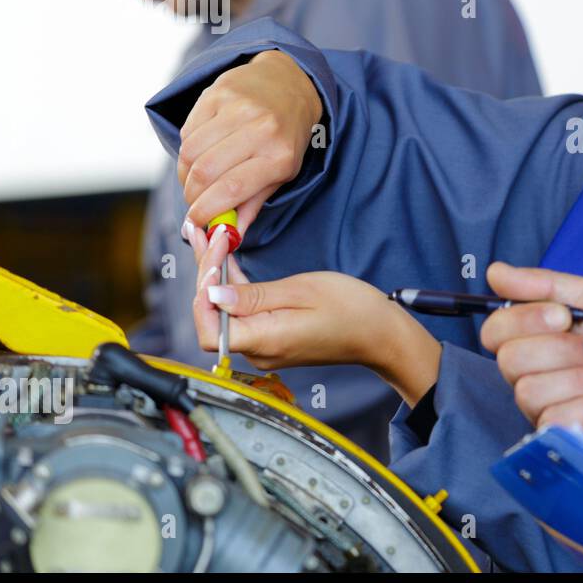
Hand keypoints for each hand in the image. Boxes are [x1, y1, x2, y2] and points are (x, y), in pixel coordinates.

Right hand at [178, 49, 322, 235]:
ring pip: (191, 151)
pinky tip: (201, 150)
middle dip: (192, 194)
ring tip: (195, 177)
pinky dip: (188, 148)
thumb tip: (230, 236)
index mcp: (280, 155)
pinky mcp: (217, 93)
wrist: (288, 83)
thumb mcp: (282, 172)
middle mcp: (261, 128)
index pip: (233, 188)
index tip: (195, 220)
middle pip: (206, 171)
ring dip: (186, 172)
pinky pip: (188, 130)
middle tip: (193, 201)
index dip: (207, 209)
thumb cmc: (286, 136)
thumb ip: (254, 204)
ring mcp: (238, 107)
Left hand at [191, 231, 439, 402]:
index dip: (202, 296)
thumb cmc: (351, 310)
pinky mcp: (273, 337)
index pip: (209, 330)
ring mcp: (266, 345)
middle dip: (207, 273)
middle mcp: (260, 350)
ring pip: (226, 312)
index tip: (211, 259)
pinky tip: (227, 260)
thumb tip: (212, 296)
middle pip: (214, 318)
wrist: (381, 334)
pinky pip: (244, 313)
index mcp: (265, 341)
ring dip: (217, 276)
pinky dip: (234, 287)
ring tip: (211, 237)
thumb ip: (254, 296)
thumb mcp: (302, 292)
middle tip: (208, 232)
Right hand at [480, 262, 582, 486]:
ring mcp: (549, 409)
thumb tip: (495, 272)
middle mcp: (536, 374)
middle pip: (509, 361)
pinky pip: (554, 422)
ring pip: (530, 392)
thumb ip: (548, 284)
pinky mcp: (566, 441)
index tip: (563, 316)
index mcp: (540, 338)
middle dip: (562, 350)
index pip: (495, 330)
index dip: (523, 320)